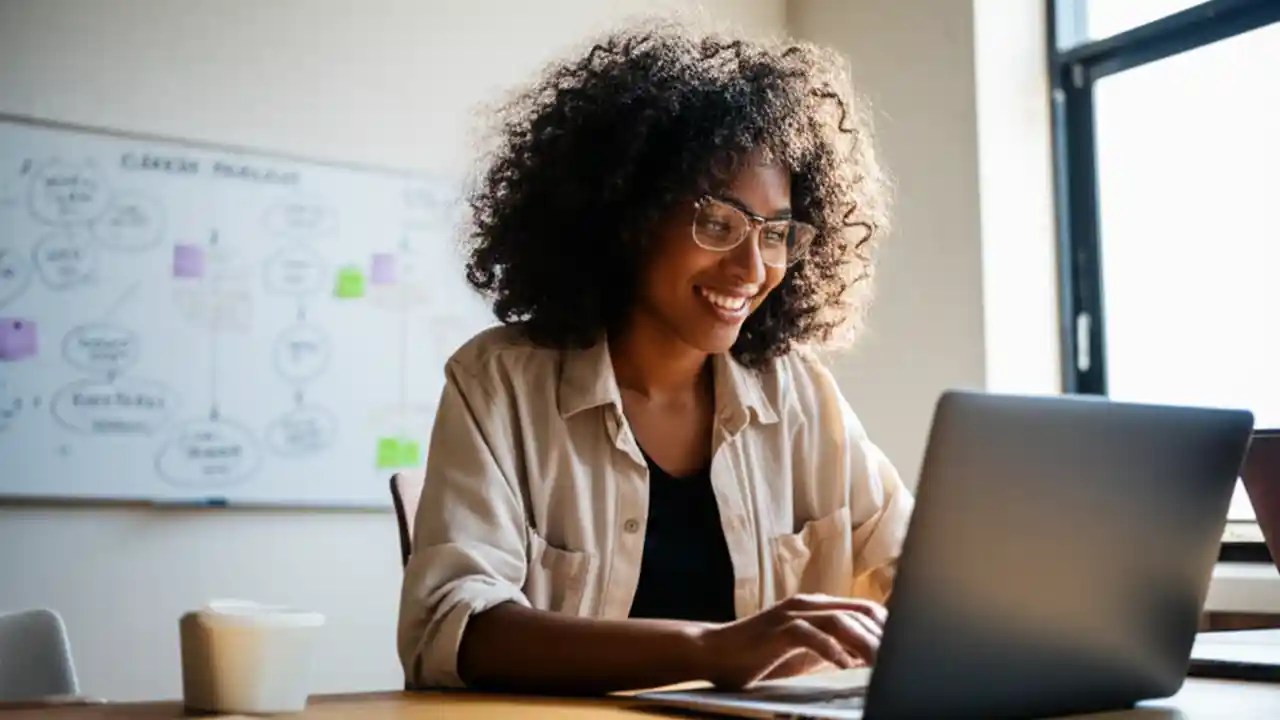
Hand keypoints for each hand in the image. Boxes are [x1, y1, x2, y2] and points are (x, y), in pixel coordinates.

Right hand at [693, 594, 885, 688]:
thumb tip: (861, 660)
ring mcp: (791, 614)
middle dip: (882, 636)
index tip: (903, 649)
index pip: (863, 610)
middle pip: (858, 613)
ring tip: (879, 664)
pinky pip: (810, 635)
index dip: (886, 627)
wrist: (713, 651)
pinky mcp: (776, 629)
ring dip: (863, 642)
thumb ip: (829, 649)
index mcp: (816, 608)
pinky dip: (830, 650)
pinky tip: (843, 665)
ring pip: (839, 621)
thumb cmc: (756, 655)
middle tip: (900, 659)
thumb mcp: (801, 652)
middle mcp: (807, 605)